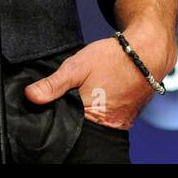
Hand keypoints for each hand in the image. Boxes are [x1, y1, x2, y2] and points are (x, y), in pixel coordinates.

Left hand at [23, 27, 176, 129]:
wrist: (146, 52)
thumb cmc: (113, 58)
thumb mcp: (77, 66)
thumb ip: (53, 84)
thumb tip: (30, 96)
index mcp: (93, 116)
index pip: (65, 123)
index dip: (57, 113)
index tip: (53, 100)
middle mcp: (108, 125)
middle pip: (80, 125)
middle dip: (72, 112)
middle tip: (74, 91)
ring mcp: (119, 123)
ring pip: (93, 122)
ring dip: (86, 110)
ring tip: (88, 91)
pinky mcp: (126, 119)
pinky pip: (107, 119)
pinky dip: (99, 110)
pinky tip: (97, 95)